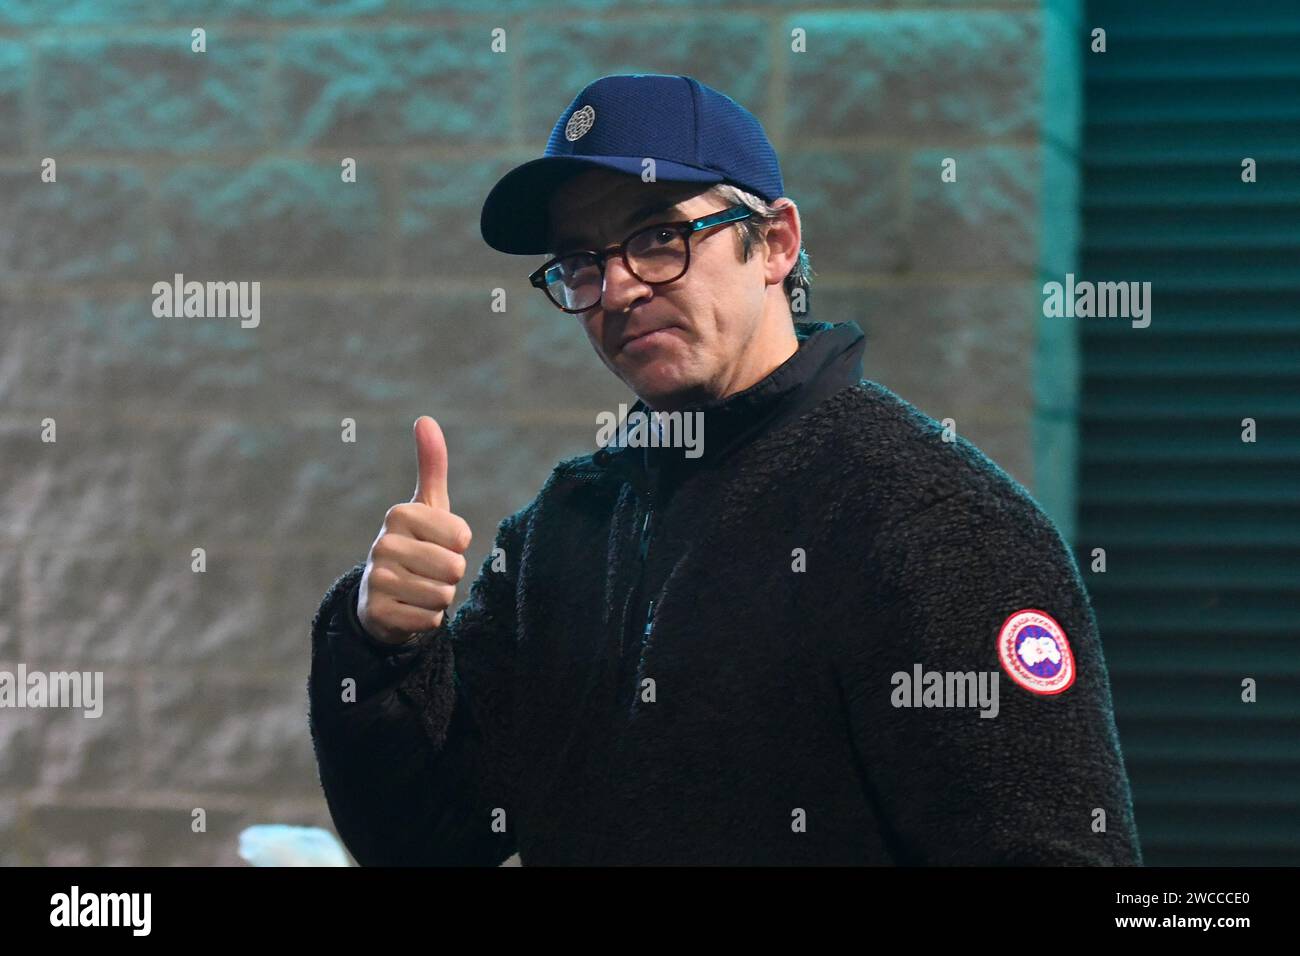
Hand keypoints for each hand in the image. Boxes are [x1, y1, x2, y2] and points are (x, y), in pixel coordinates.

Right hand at [357, 416, 472, 643]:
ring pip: (443, 596)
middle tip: (429, 570)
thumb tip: (425, 419)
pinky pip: (429, 620)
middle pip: (454, 568)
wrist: (381, 596)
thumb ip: (431, 465)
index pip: (462, 536)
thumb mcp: (427, 506)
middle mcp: (383, 544)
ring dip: (440, 598)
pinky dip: (427, 619)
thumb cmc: (416, 544)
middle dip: (450, 575)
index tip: (437, 543)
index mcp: (399, 514)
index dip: (458, 545)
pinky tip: (409, 608)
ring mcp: (377, 579)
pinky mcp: (378, 612)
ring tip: (419, 588)